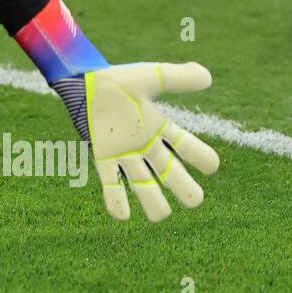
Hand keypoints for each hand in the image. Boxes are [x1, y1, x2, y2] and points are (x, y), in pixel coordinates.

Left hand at [76, 62, 219, 222]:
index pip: (191, 150)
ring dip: (154, 205)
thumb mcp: (151, 77)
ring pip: (145, 189)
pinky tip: (123, 215)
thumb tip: (207, 77)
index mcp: (161, 129)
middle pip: (173, 177)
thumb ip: (178, 77)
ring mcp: (125, 155)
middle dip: (187, 191)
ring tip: (160, 213)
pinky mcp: (102, 159)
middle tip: (192, 198)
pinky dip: (116, 204)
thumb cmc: (116, 79)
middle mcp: (146, 146)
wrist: (82, 81)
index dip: (204, 160)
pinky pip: (111, 186)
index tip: (209, 166)